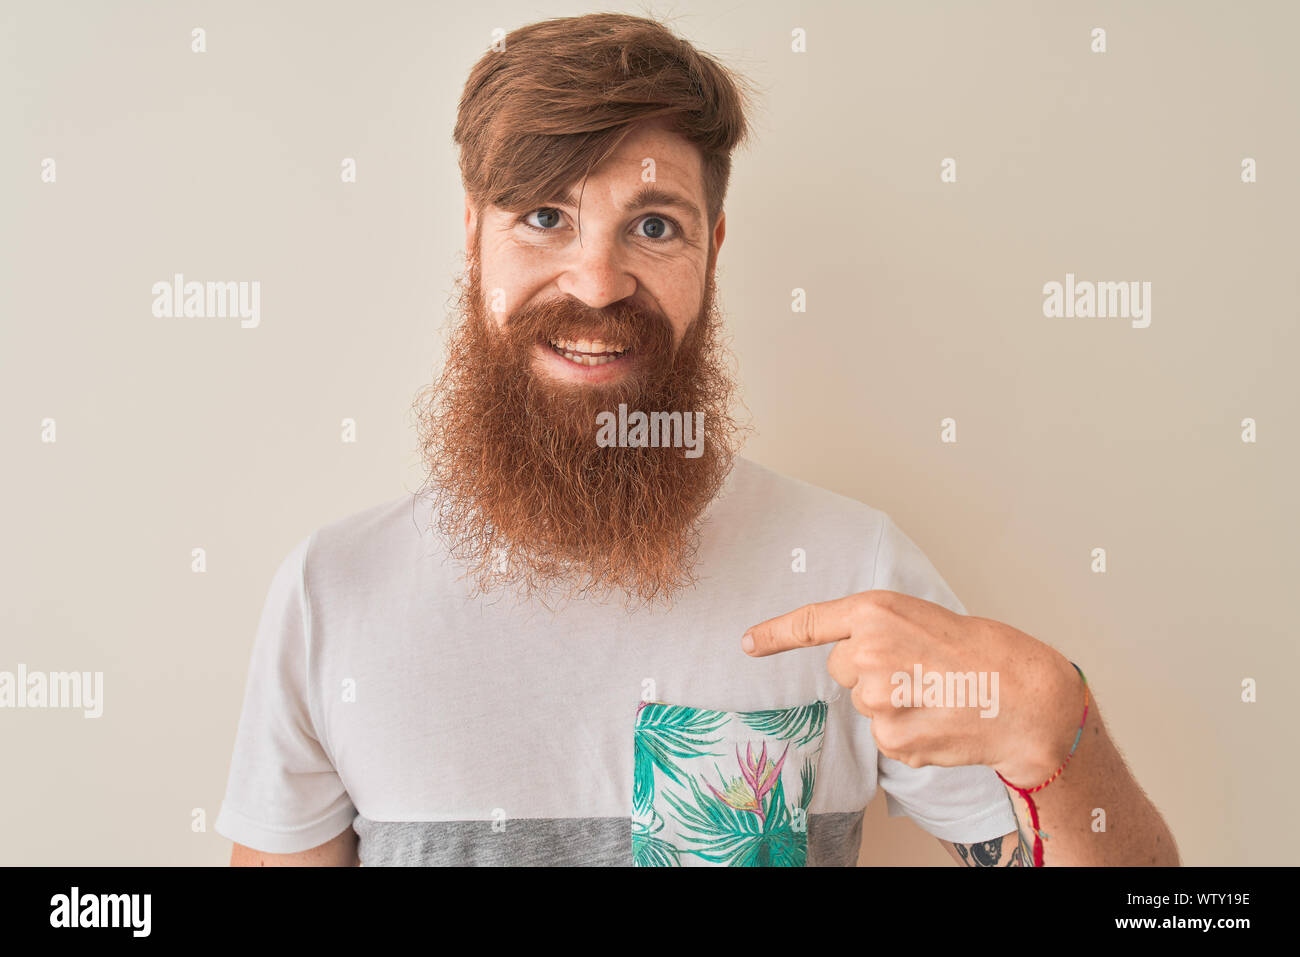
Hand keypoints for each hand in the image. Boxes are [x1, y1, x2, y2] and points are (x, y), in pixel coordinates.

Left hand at [741, 590, 1082, 787]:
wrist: (1028, 699)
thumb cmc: (985, 653)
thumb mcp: (924, 618)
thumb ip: (880, 631)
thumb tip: (852, 659)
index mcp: (877, 611)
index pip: (812, 622)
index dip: (775, 633)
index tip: (748, 643)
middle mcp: (867, 651)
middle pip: (842, 667)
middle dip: (871, 670)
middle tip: (921, 669)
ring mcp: (877, 698)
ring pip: (865, 703)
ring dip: (893, 702)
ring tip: (937, 693)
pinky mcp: (890, 738)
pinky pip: (884, 734)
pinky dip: (907, 731)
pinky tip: (939, 718)